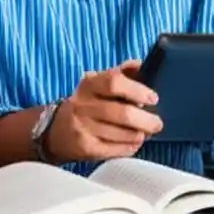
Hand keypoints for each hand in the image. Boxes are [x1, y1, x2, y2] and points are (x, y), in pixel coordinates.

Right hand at [44, 60, 162, 162]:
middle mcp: (83, 105)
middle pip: (122, 113)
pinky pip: (116, 150)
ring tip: (145, 132)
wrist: (57, 132)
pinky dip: (129, 147)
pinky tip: (133, 142)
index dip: (137, 90)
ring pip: (122, 134)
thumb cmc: (86, 104)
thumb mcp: (98, 84)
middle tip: (156, 123)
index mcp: (89, 84)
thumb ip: (120, 73)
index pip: (114, 82)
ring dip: (139, 134)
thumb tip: (139, 64)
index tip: (153, 98)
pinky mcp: (86, 148)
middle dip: (146, 120)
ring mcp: (83, 128)